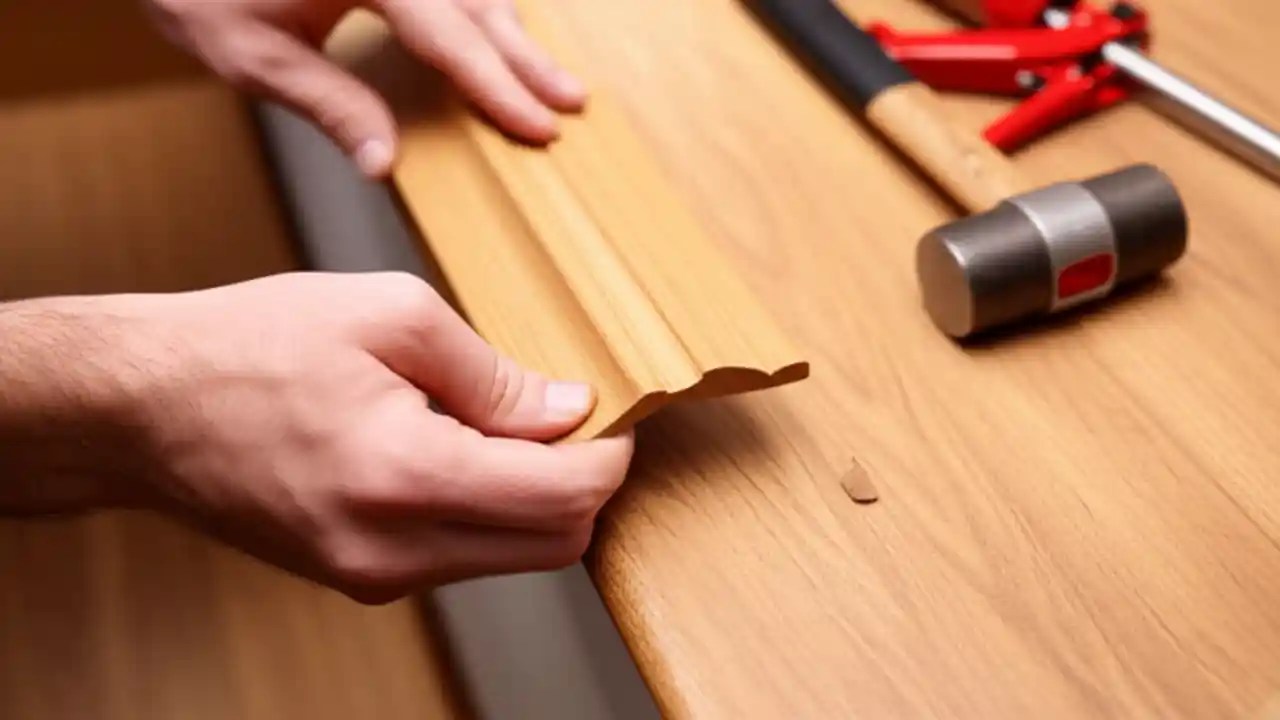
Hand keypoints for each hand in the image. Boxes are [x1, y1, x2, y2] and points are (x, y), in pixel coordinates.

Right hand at [0, 272, 631, 602]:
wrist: (143, 408)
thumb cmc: (248, 347)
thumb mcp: (387, 316)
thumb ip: (491, 372)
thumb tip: (566, 409)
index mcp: (406, 476)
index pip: (565, 497)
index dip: (610, 455)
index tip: (612, 415)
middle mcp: (394, 549)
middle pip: (554, 544)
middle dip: (583, 484)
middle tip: (565, 419)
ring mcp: (374, 575)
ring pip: (512, 556)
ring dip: (533, 498)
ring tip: (496, 426)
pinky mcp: (359, 579)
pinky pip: (460, 555)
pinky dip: (484, 511)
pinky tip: (453, 452)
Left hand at [144, 0, 586, 176]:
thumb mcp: (253, 56)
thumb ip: (328, 104)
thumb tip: (384, 161)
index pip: (449, 33)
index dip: (497, 84)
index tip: (539, 123)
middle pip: (477, 3)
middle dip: (525, 57)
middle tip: (571, 102)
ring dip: (512, 33)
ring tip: (550, 79)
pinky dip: (480, 14)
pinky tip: (500, 38)